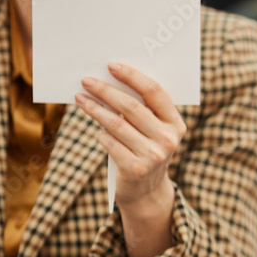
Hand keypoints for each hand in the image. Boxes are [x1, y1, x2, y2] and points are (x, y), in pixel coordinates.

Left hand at [75, 63, 185, 211]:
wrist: (147, 190)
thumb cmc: (146, 149)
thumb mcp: (154, 130)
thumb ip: (143, 110)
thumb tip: (110, 80)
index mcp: (176, 123)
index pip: (154, 92)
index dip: (132, 76)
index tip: (111, 65)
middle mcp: (168, 138)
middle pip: (131, 106)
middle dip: (105, 90)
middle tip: (87, 80)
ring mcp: (153, 155)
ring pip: (116, 123)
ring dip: (94, 108)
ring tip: (80, 98)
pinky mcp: (135, 168)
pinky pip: (109, 142)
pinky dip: (100, 134)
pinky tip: (98, 131)